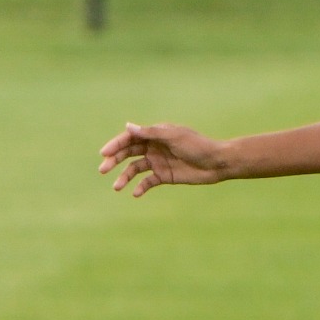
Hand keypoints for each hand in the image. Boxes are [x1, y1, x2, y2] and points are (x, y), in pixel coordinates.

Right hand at [98, 122, 224, 195]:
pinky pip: (148, 182)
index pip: (130, 138)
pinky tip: (135, 193)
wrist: (217, 163)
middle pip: (128, 153)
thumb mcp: (173, 137)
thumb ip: (150, 133)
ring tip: (117, 186)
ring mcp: (158, 162)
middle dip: (114, 160)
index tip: (104, 153)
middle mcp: (154, 147)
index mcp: (155, 134)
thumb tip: (127, 126)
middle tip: (103, 169)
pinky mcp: (165, 176)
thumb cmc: (197, 146)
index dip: (116, 145)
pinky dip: (140, 187)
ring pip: (135, 169)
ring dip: (124, 177)